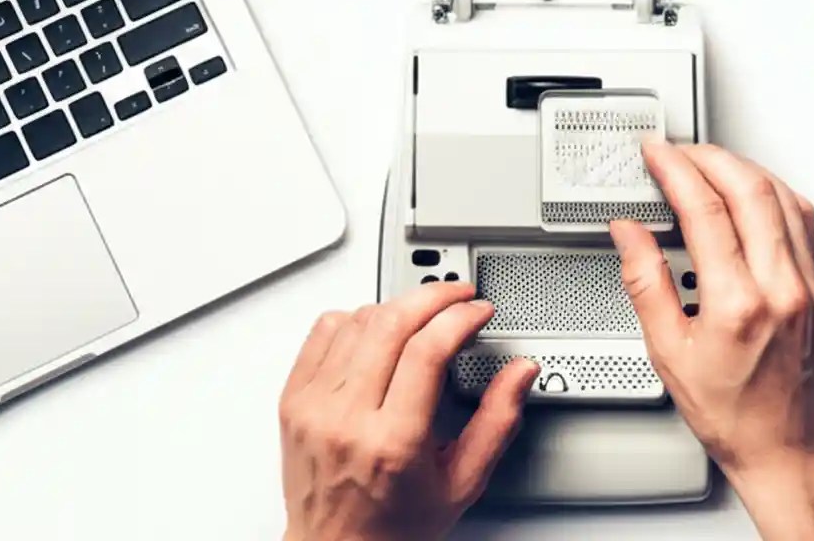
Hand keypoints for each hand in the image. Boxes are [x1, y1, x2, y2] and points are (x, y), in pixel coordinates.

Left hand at [278, 283, 539, 540]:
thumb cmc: (394, 525)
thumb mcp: (462, 482)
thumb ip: (497, 422)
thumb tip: (520, 372)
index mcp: (393, 443)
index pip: (427, 351)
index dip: (459, 318)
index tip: (478, 311)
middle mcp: (346, 419)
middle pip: (391, 323)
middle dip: (433, 296)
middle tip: (457, 295)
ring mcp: (313, 406)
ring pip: (357, 320)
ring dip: (396, 306)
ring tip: (423, 314)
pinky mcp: (293, 399)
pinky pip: (323, 332)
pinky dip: (355, 317)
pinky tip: (377, 328)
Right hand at [611, 141, 813, 540]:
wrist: (785, 450)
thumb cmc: (731, 414)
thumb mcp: (667, 352)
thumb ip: (645, 282)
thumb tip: (628, 232)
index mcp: (738, 303)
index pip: (704, 209)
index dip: (675, 169)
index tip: (655, 153)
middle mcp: (782, 287)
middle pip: (749, 188)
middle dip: (708, 156)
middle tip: (677, 151)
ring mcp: (810, 285)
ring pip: (783, 196)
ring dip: (743, 168)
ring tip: (709, 163)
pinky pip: (803, 220)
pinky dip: (773, 193)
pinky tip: (751, 192)